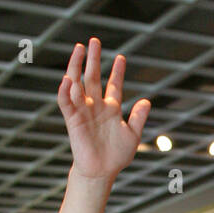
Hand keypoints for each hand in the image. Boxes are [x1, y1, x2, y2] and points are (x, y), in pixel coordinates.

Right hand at [58, 38, 150, 182]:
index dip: (117, 71)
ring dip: (77, 66)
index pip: (113, 85)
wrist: (102, 171)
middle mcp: (96, 106)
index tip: (121, 57)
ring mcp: (83, 111)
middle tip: (93, 41)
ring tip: (79, 49)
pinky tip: (68, 78)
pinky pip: (67, 102)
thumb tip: (147, 101)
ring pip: (78, 84)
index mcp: (111, 108)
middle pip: (92, 77)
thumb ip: (139, 117)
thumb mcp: (133, 134)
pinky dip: (66, 91)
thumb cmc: (117, 156)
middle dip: (93, 59)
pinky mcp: (73, 119)